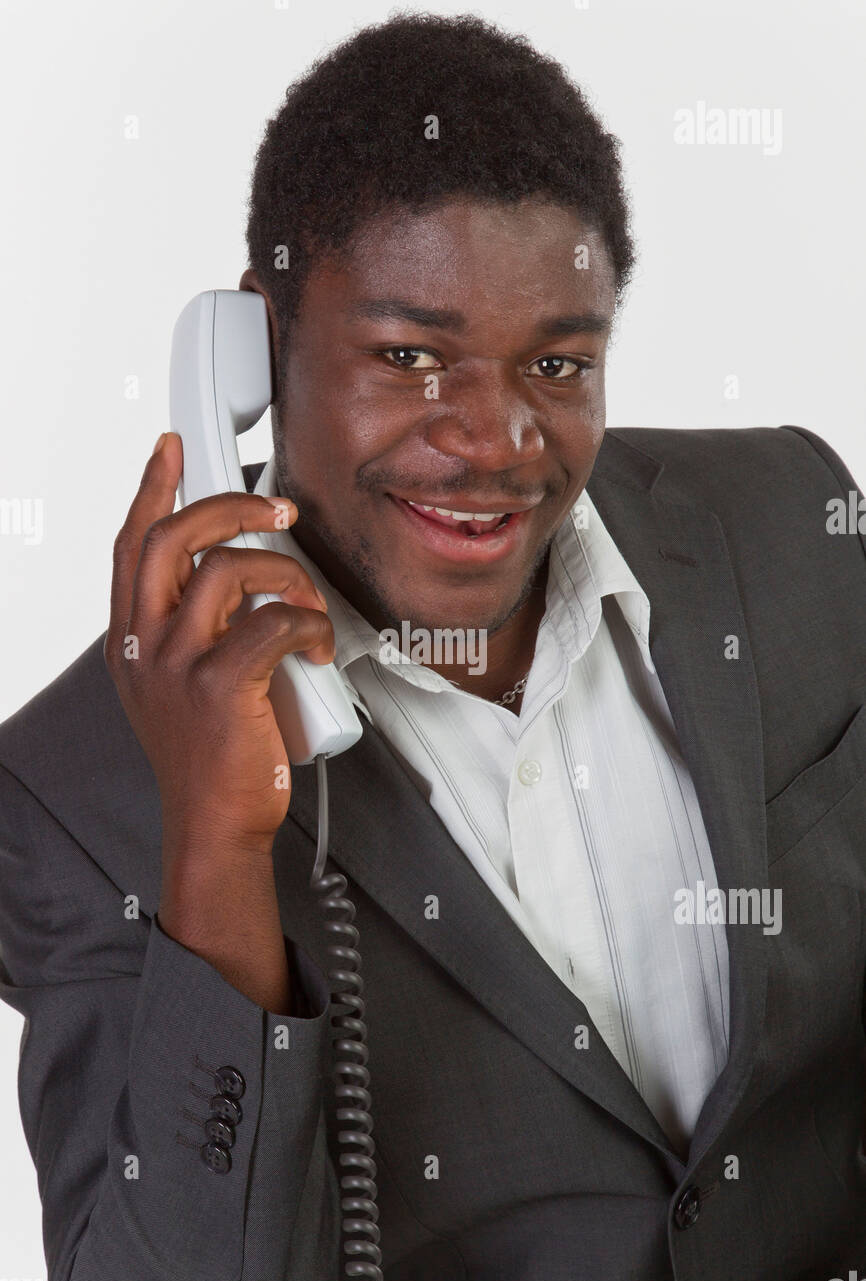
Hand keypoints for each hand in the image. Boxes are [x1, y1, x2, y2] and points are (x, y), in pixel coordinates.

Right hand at [105, 432, 333, 852]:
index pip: (132, 546)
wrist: (214, 825)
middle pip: (173, 538)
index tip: (170, 448)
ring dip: (284, 572)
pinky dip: (308, 624)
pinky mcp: (219, 686)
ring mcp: (177, 664)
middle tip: (275, 508)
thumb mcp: (180, 688)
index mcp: (131, 641)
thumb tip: (244, 583)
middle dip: (229, 506)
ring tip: (307, 598)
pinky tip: (317, 648)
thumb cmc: (211, 760)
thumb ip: (194, 632)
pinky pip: (273, 622)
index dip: (152, 489)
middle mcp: (144, 645)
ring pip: (226, 570)